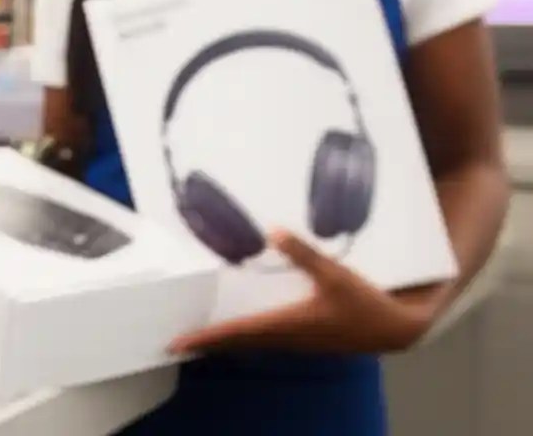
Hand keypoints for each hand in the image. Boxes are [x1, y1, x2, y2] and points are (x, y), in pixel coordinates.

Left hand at [168, 230, 446, 355]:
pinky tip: (244, 327)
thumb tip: (272, 231)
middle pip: (237, 342)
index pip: (236, 332)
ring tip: (203, 335)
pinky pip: (267, 339)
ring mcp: (296, 341)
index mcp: (287, 325)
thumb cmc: (366, 306)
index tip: (177, 342)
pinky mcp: (306, 338)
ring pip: (251, 342)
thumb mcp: (336, 275)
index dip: (205, 337)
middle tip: (179, 341)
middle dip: (208, 341)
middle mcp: (286, 337)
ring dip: (226, 339)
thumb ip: (304, 253)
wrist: (397, 329)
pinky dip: (247, 335)